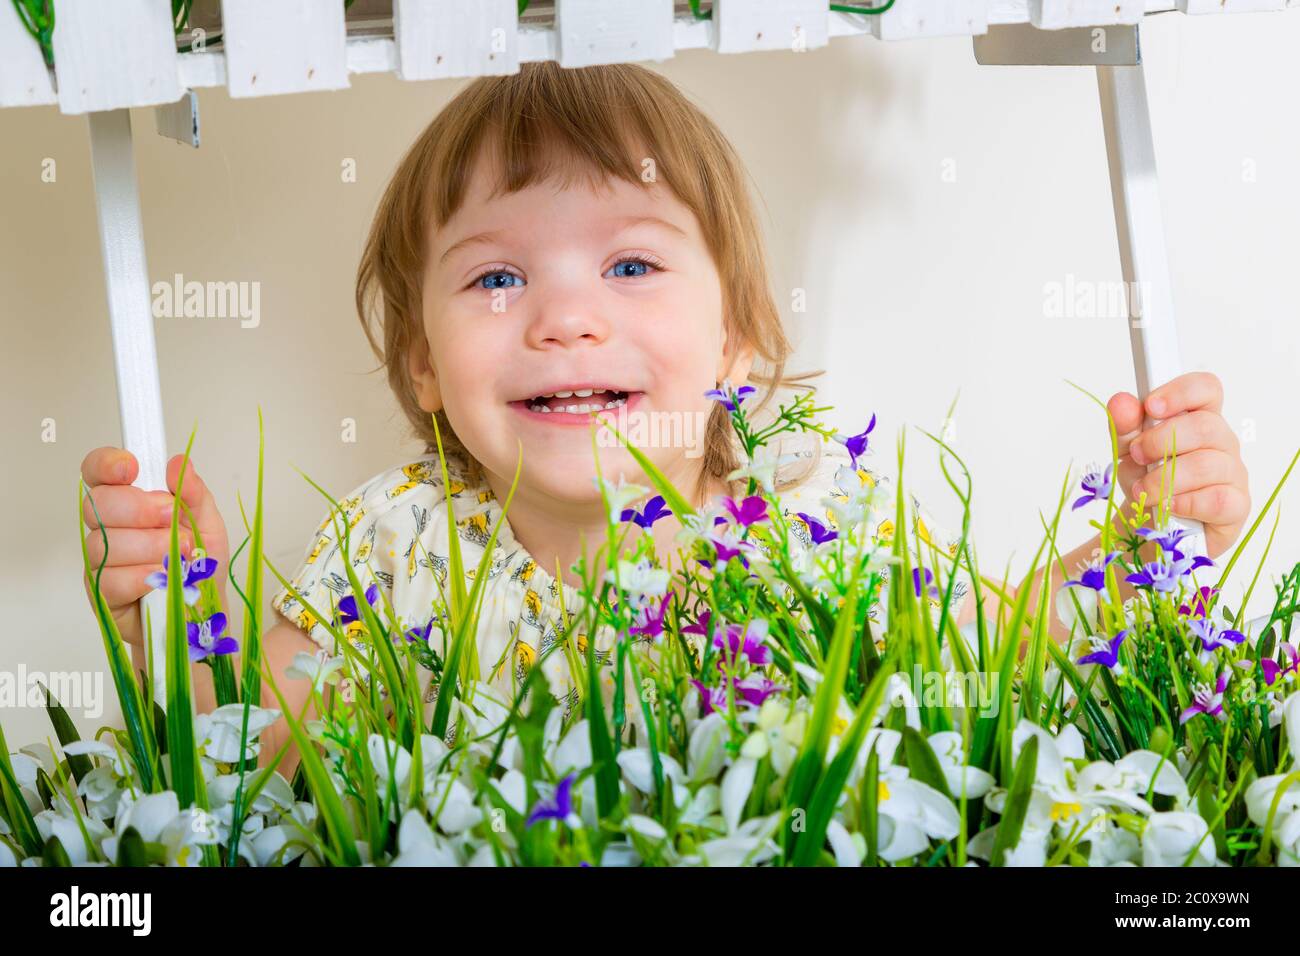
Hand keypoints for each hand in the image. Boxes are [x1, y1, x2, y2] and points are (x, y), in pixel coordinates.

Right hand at [80, 448, 230, 646]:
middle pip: (98, 504)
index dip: (107, 464)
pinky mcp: (101, 593)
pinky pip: (110, 579)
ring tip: (182, 555)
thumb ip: (194, 494)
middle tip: (171, 518)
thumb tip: (179, 464)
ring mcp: (101, 561)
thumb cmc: (201, 564)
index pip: (99, 473)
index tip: (131, 467)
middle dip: (139, 508)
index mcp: (129, 500)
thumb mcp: (208, 524)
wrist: (203, 612)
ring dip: (150, 547)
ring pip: (105, 543)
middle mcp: (108, 527)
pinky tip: (162, 579)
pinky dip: (143, 577)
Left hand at [1106, 371, 1249, 559]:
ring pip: (1207, 464)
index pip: (1206, 389)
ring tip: (1143, 491)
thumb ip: (1124, 426)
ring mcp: (1233, 473)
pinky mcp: (1236, 506)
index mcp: (1199, 419)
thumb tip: (1121, 401)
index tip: (1150, 406)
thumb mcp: (1127, 453)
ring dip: (1165, 479)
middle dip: (1160, 441)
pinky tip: (1167, 507)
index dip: (1181, 392)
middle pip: (1205, 426)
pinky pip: (1216, 499)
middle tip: (1136, 456)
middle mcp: (1222, 442)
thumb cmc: (1146, 483)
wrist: (1150, 530)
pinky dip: (1184, 503)